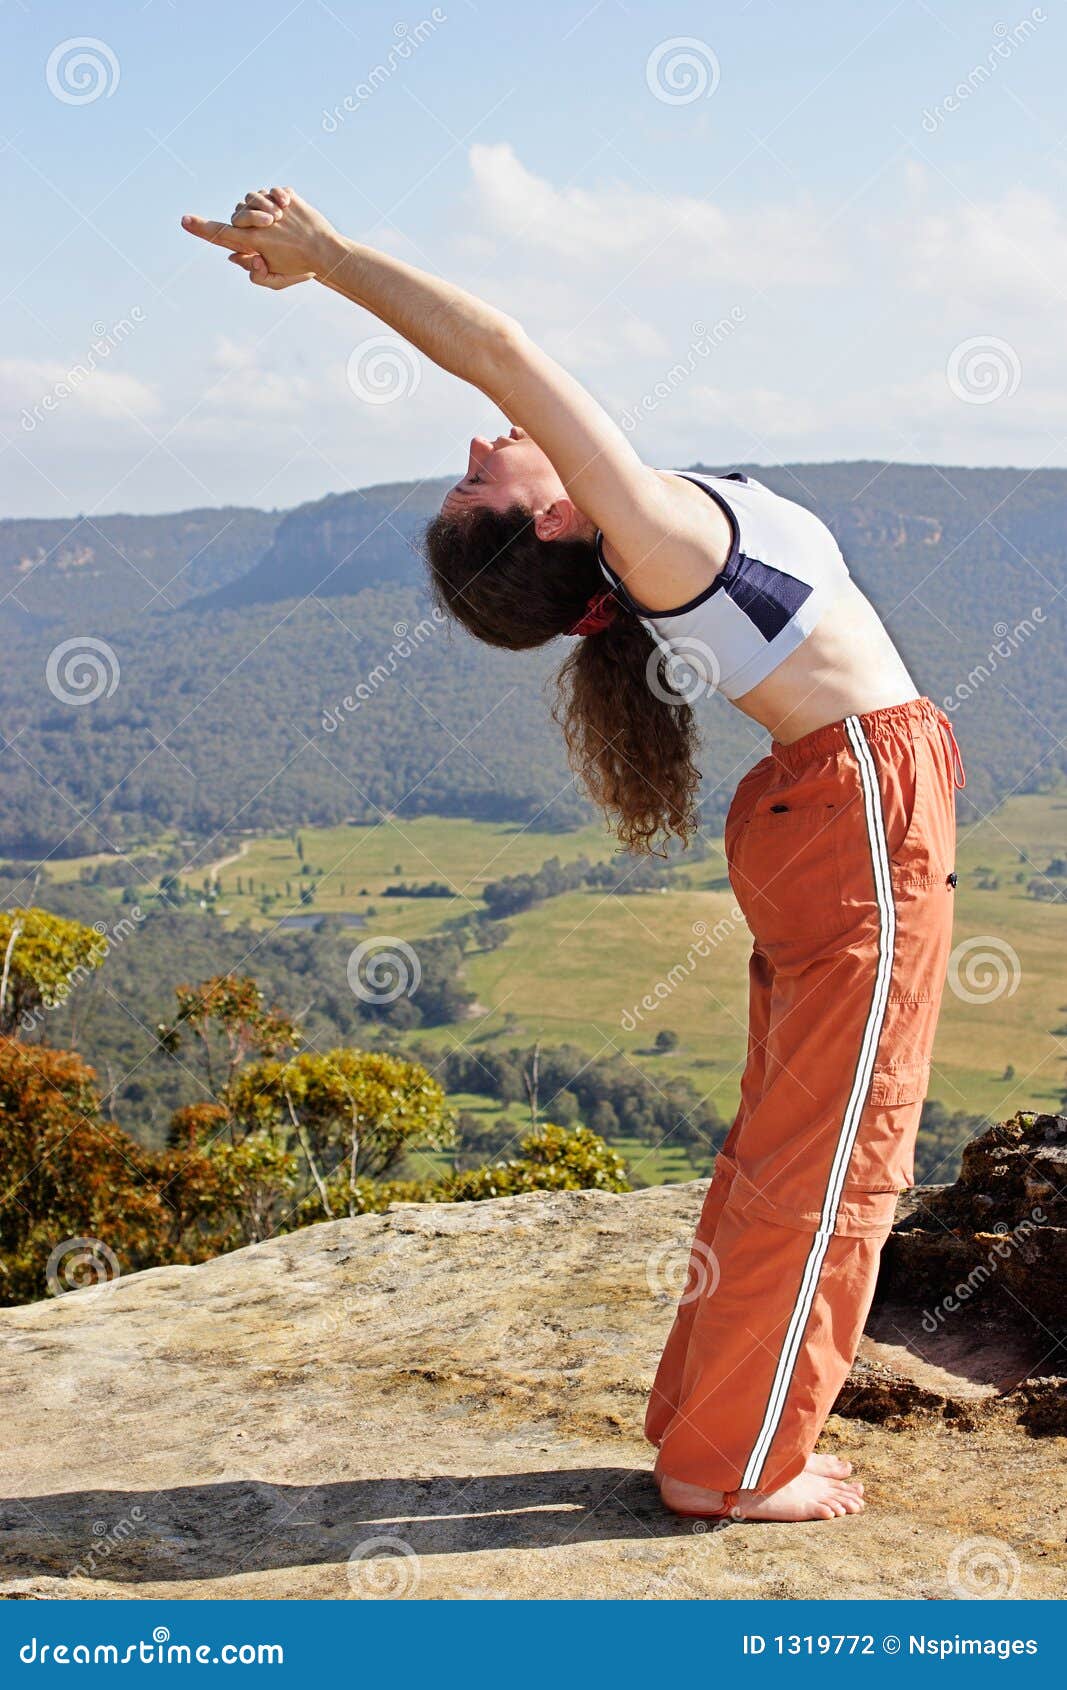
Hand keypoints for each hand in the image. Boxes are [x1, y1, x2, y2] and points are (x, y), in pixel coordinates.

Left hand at [181, 187, 336, 288]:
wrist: (323, 253)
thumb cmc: (300, 268)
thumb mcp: (279, 280)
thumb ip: (258, 275)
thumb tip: (235, 256)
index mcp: (248, 243)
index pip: (220, 234)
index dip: (201, 228)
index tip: (184, 221)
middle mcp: (253, 225)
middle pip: (238, 211)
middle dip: (251, 215)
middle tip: (270, 222)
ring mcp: (267, 210)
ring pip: (253, 197)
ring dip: (265, 204)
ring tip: (282, 214)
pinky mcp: (280, 199)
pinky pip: (271, 190)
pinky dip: (277, 194)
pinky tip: (288, 204)